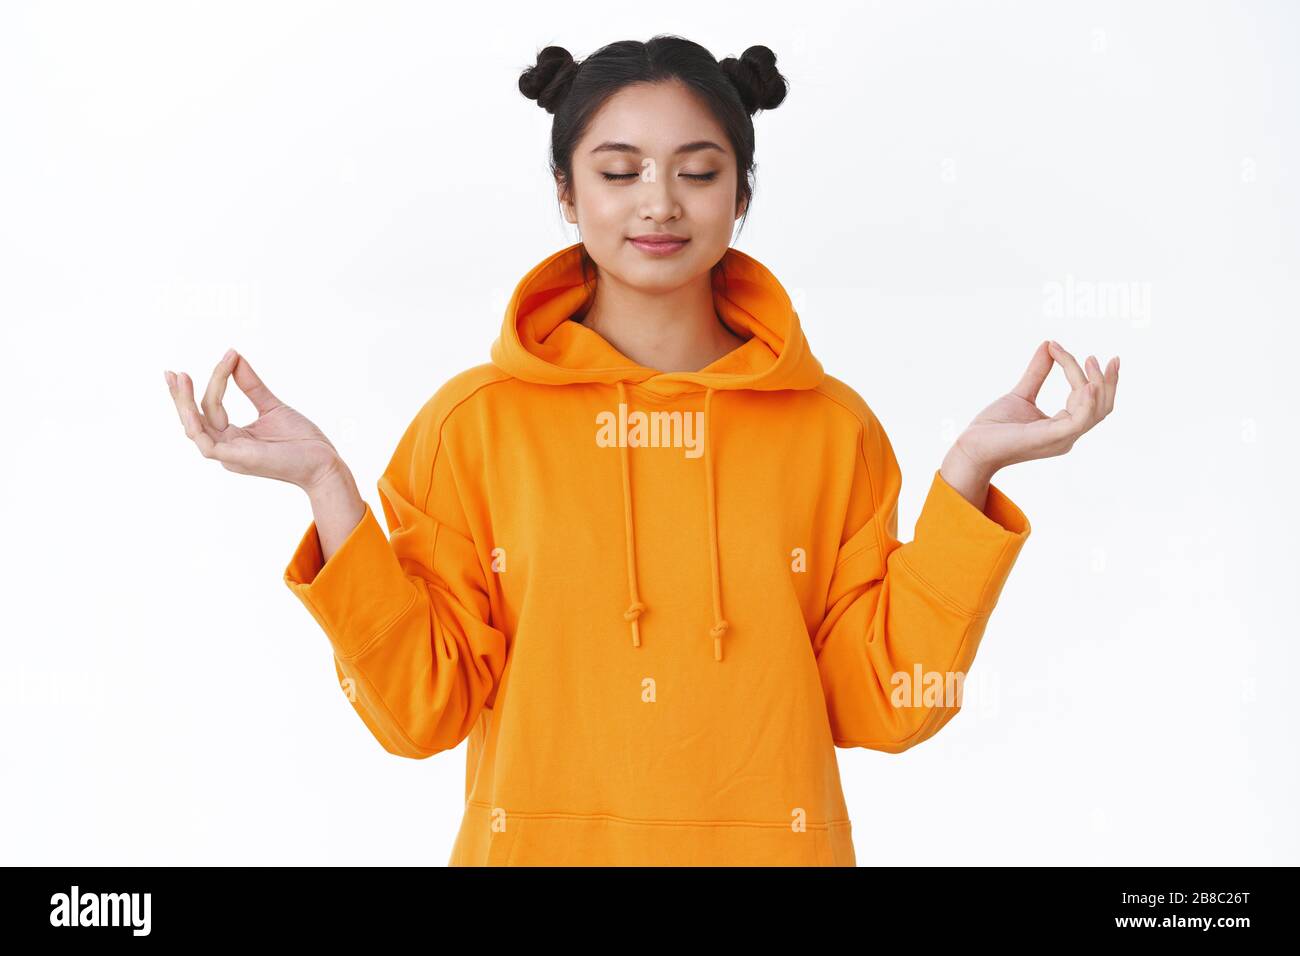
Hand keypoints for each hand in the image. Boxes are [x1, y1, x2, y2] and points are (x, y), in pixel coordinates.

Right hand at [164, 348, 343, 491]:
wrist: (324, 462)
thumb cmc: (302, 440)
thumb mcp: (272, 406)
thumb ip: (251, 385)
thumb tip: (234, 355)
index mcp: (233, 436)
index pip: (213, 406)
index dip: (217, 379)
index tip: (229, 355)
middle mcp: (227, 447)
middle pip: (195, 418)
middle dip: (181, 396)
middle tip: (171, 372)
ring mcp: (230, 455)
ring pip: (195, 429)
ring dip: (184, 404)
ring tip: (181, 379)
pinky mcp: (237, 459)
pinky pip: (206, 443)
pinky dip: (198, 423)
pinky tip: (195, 404)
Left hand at [953, 340, 1118, 474]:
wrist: (971, 446)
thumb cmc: (994, 427)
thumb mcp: (1021, 394)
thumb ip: (1037, 372)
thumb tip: (1048, 344)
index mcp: (1062, 427)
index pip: (1088, 399)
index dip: (1086, 375)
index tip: (1067, 349)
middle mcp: (1067, 435)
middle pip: (1101, 406)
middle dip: (1107, 382)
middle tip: (1101, 357)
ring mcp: (1060, 438)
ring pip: (1094, 409)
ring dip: (1095, 383)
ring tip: (1088, 360)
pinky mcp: (1049, 438)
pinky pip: (1079, 421)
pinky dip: (1087, 403)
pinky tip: (1086, 385)